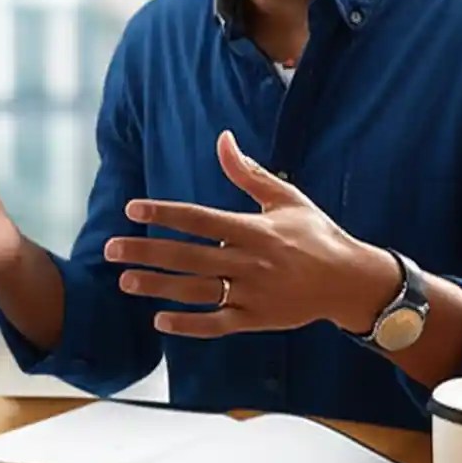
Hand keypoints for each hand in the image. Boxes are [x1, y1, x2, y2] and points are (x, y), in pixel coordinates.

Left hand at [103, 131, 399, 337]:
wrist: (351, 282)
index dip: (165, 213)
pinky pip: (216, 324)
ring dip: (158, 286)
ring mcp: (251, 294)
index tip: (133, 208)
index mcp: (255, 229)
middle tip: (110, 249)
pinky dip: (189, 325)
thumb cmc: (316, 234)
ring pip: (196, 290)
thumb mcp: (286, 199)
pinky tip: (160, 321)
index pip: (200, 219)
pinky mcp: (255, 320)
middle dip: (147, 252)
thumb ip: (248, 173)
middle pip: (188, 256)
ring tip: (125, 280)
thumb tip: (223, 138)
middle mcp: (250, 262)